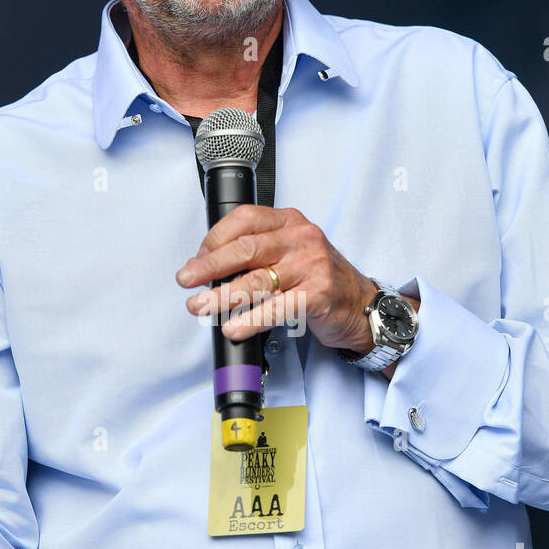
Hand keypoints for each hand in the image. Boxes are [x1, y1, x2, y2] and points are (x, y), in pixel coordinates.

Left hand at [175, 204, 417, 351]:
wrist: (361, 305)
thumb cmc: (319, 279)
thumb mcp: (290, 253)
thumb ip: (257, 253)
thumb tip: (208, 269)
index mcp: (290, 222)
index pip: (244, 219)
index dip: (214, 239)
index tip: (197, 259)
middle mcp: (301, 239)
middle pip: (246, 249)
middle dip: (209, 266)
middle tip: (186, 281)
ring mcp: (311, 266)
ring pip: (257, 281)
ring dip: (222, 297)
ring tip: (200, 307)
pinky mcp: (318, 295)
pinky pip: (277, 308)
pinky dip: (251, 320)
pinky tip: (234, 328)